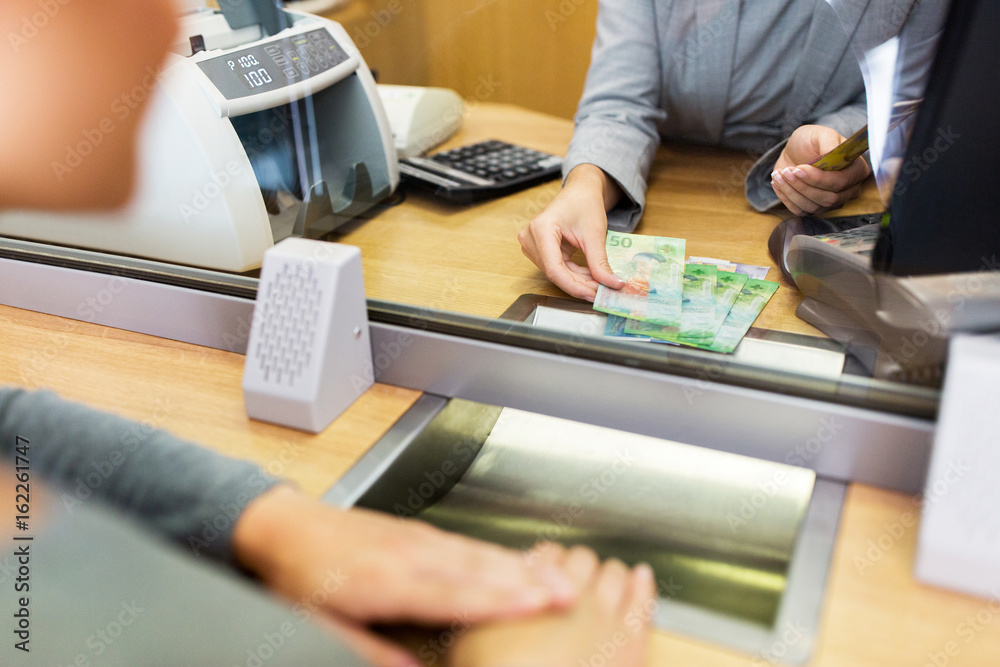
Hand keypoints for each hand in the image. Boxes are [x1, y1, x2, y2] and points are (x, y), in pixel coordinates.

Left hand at [232, 486, 578, 625]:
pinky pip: (467, 544)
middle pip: (477, 569)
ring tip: (561, 577)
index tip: (535, 604)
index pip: (451, 594)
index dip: (497, 600)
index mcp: (383, 581)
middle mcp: (408, 554)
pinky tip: (522, 563)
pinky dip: (500, 554)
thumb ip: (368, 651)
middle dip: (527, 581)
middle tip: (569, 592)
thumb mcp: (320, 625)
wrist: (288, 526)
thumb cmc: (302, 579)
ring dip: (522, 566)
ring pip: (478, 553)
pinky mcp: (420, 532)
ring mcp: (417, 538)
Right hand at [448, 544, 657, 666]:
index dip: (546, 561)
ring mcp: (606, 618)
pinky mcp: (631, 643)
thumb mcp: (471, 642)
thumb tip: (481, 595)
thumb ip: (481, 610)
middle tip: (570, 577)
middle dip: (576, 566)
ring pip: (613, 573)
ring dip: (606, 573)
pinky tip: (641, 577)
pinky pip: (644, 601)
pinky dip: (643, 584)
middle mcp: (572, 596)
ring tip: (603, 578)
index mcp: (536, 590)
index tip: (544, 567)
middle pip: (581, 559)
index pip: (546, 556)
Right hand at [518, 164, 625, 300]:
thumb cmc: (584, 203)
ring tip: (599, 284)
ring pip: (556, 273)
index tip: (594, 294)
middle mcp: (530, 238)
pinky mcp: (539, 249)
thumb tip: (611, 284)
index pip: (554, 269)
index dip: (574, 286)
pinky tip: (590, 278)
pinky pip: (557, 268)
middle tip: (602, 292)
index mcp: (541, 229)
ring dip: (578, 281)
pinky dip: (574, 274)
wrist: (580, 191)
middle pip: (555, 273)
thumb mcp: (594, 234)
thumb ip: (599, 262)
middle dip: (579, 284)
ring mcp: (532, 244)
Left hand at [771, 124, 870, 215]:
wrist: (796, 151)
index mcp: (856, 170)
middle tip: (786, 171)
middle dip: (803, 186)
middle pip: (828, 198)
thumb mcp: (820, 134)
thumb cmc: (811, 141)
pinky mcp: (815, 208)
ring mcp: (833, 202)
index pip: (841, 182)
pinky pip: (800, 210)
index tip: (799, 168)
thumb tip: (831, 153)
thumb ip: (828, 142)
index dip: (818, 178)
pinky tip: (778, 183)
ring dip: (792, 191)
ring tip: (779, 174)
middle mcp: (849, 190)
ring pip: (813, 207)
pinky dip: (786, 197)